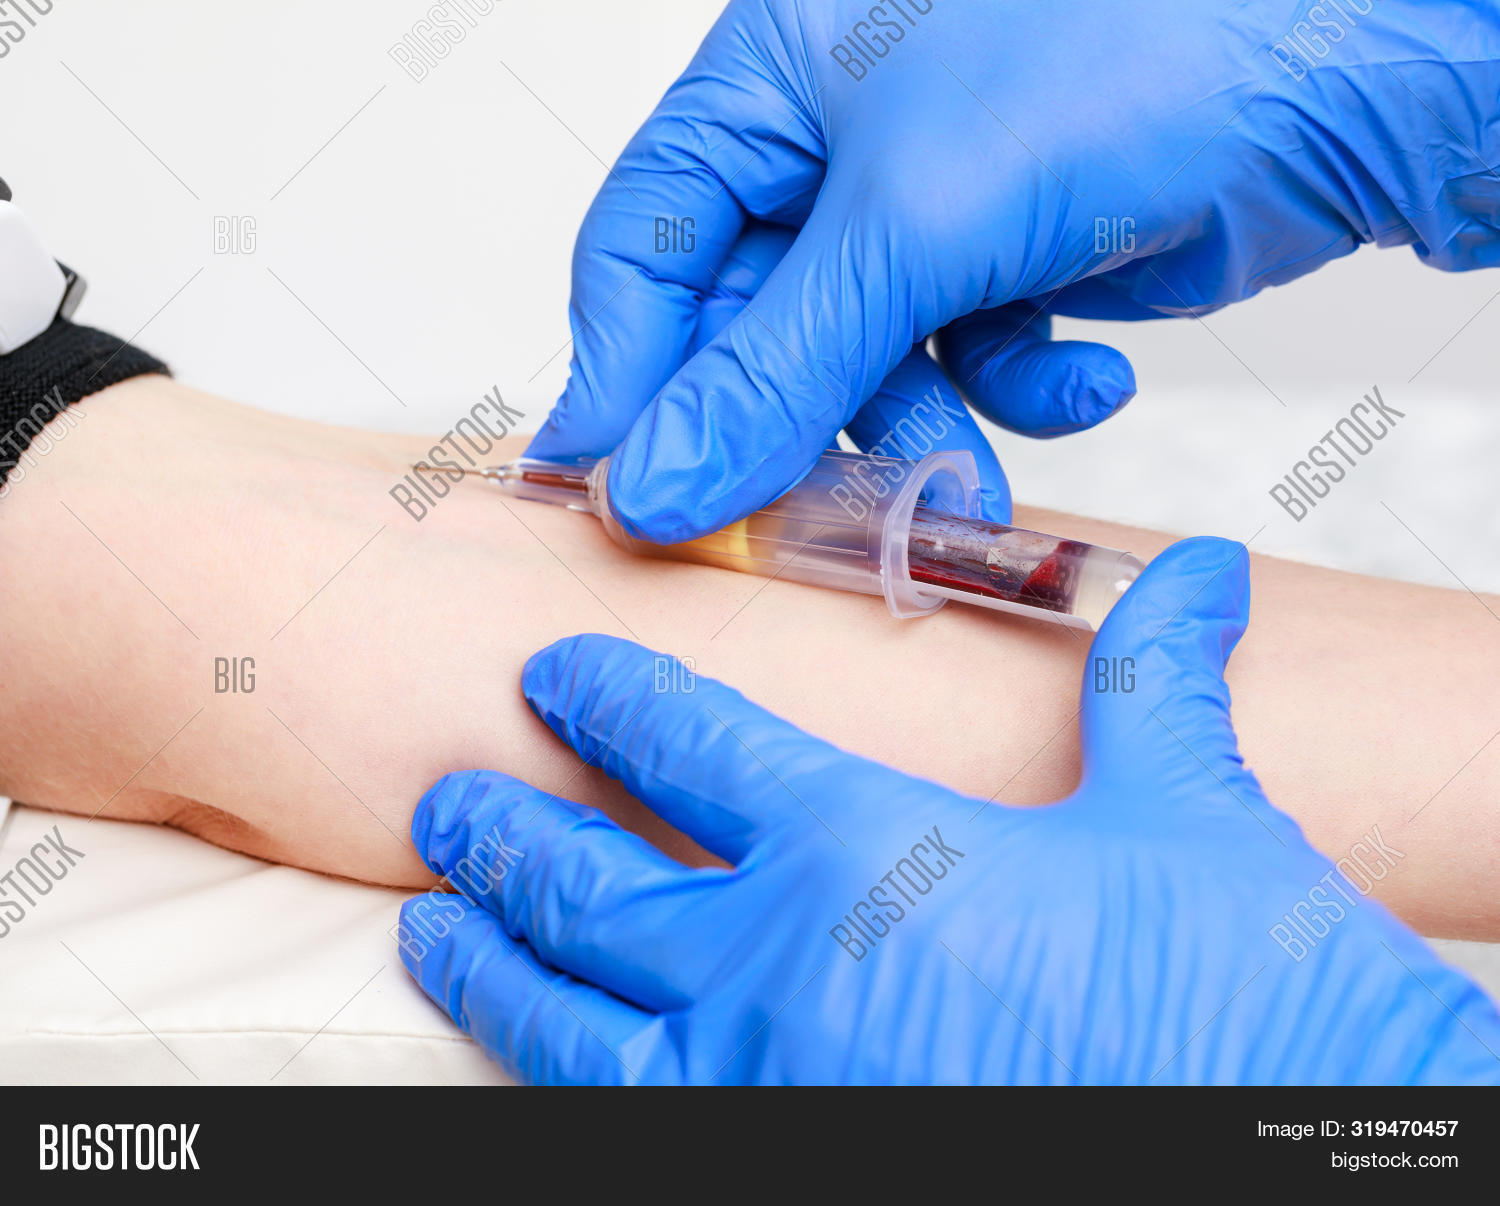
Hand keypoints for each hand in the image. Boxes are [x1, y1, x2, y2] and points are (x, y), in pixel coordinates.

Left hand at [397, 539, 1499, 1083]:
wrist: (1279, 1141)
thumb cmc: (1236, 997)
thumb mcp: (1187, 817)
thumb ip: (1151, 686)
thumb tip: (1196, 574)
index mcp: (863, 847)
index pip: (690, 741)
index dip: (612, 695)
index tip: (560, 673)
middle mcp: (780, 963)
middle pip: (591, 879)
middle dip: (506, 833)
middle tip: (452, 801)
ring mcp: (759, 1085)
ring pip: (568, 1020)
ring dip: (492, 967)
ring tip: (437, 930)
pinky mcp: (766, 1170)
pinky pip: (621, 1124)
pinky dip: (555, 1086)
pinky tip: (537, 1071)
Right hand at [526, 0, 1499, 541]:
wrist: (1338, 70)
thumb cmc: (1127, 53)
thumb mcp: (911, 224)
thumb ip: (773, 371)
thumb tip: (657, 485)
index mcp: (774, 80)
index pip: (645, 246)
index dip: (624, 374)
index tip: (613, 492)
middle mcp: (838, 145)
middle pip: (749, 325)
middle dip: (790, 427)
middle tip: (794, 524)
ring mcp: (927, 209)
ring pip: (858, 367)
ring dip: (915, 435)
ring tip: (967, 477)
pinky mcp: (1008, 264)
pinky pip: (964, 362)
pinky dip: (1014, 396)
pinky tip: (1080, 382)